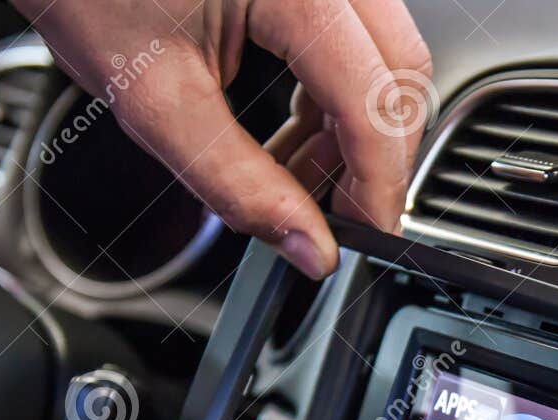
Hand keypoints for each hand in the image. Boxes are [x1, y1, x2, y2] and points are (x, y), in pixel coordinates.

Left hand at [10, 0, 434, 277]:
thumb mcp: (155, 99)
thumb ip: (237, 182)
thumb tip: (305, 244)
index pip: (374, 99)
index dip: (378, 181)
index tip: (362, 234)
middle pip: (401, 73)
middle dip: (375, 157)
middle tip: (333, 215)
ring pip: (387, 56)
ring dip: (356, 129)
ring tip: (294, 175)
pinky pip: (357, 38)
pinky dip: (336, 96)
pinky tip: (293, 134)